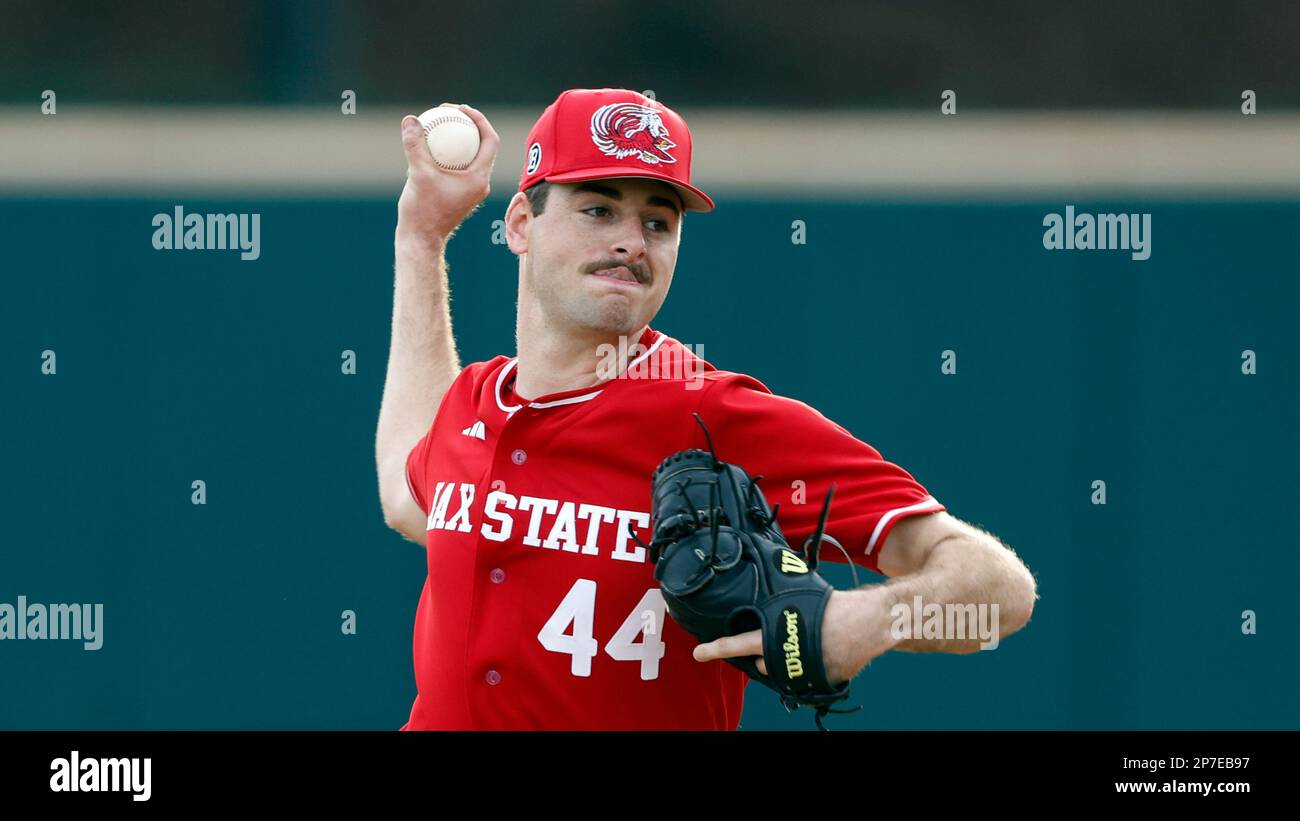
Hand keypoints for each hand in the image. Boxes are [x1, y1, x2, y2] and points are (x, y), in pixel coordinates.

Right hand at [397, 103, 499, 242]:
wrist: (421, 240)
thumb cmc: (422, 212)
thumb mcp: (417, 174)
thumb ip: (415, 145)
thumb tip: (411, 119)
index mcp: (479, 178)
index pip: (490, 140)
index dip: (479, 119)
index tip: (460, 108)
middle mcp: (480, 182)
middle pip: (482, 144)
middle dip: (467, 124)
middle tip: (447, 111)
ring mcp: (470, 188)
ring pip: (469, 155)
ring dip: (458, 138)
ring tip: (438, 122)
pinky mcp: (459, 191)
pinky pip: (458, 165)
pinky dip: (448, 152)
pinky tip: (428, 143)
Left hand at [691, 589, 893, 684]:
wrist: (867, 622)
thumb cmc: (832, 605)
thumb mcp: (797, 597)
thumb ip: (776, 607)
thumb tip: (761, 593)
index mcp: (775, 634)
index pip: (738, 643)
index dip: (716, 648)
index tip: (699, 653)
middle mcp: (785, 657)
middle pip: (761, 664)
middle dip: (765, 655)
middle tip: (781, 639)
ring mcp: (802, 672)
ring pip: (782, 673)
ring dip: (786, 662)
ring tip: (805, 642)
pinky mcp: (821, 681)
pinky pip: (806, 677)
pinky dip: (810, 668)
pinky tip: (823, 651)